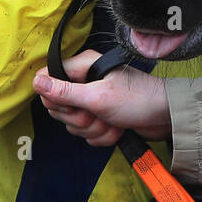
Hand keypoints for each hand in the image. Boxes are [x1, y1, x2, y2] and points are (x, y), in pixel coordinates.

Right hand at [34, 49, 170, 145]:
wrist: (165, 117)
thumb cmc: (137, 99)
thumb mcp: (97, 97)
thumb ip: (65, 92)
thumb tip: (36, 81)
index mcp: (84, 67)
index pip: (47, 80)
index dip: (54, 98)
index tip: (71, 104)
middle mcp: (86, 81)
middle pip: (59, 107)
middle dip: (80, 118)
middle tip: (98, 113)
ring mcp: (93, 100)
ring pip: (74, 124)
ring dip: (94, 128)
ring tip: (112, 120)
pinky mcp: (101, 116)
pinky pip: (88, 133)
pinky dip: (103, 135)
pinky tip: (118, 128)